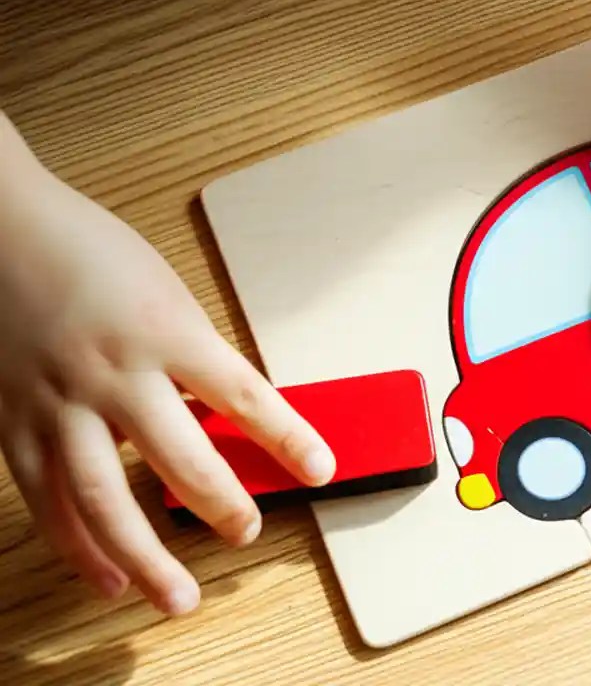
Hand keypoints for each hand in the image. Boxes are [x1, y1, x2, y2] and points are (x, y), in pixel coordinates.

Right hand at [0, 125, 334, 615]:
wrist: (1, 230)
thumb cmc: (93, 255)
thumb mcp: (167, 294)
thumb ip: (196, 359)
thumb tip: (234, 420)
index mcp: (166, 331)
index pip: (245, 396)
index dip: (289, 438)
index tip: (322, 468)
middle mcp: (115, 372)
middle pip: (179, 457)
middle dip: (221, 505)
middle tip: (247, 533)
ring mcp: (60, 402)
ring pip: (102, 497)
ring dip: (143, 557)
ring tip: (176, 596)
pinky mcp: (17, 422)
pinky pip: (47, 498)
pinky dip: (78, 546)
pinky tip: (108, 576)